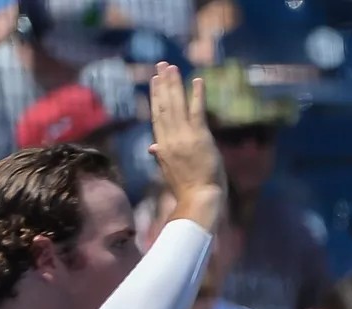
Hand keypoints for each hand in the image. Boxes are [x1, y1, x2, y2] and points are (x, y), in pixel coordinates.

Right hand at [146, 63, 224, 231]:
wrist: (198, 200)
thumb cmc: (186, 190)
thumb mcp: (169, 171)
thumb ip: (161, 156)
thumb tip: (151, 147)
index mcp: (163, 146)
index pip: (157, 116)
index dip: (155, 97)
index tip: (155, 81)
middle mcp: (170, 138)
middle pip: (164, 106)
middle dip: (163, 84)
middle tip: (161, 65)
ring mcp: (184, 137)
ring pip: (177, 105)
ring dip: (175, 84)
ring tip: (172, 67)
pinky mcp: (200, 137)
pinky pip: (197, 111)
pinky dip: (197, 95)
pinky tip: (197, 80)